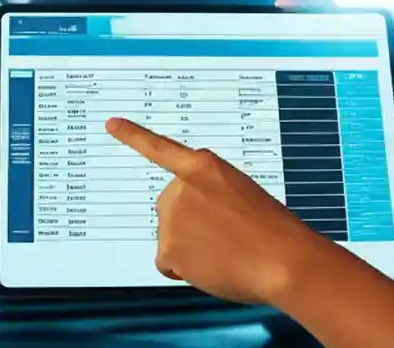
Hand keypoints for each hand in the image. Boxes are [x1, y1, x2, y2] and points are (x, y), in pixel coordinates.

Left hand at [106, 118, 339, 305]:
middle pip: (169, 209)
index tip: (110, 123)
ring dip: (190, 249)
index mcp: (204, 166)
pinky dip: (183, 270)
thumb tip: (193, 225)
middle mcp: (181, 187)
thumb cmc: (271, 230)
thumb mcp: (239, 194)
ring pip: (170, 239)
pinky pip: (167, 263)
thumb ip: (209, 196)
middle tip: (224, 237)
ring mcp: (172, 216)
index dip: (132, 135)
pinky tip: (211, 267)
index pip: (160, 148)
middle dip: (189, 224)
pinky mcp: (168, 247)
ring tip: (225, 252)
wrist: (283, 260)